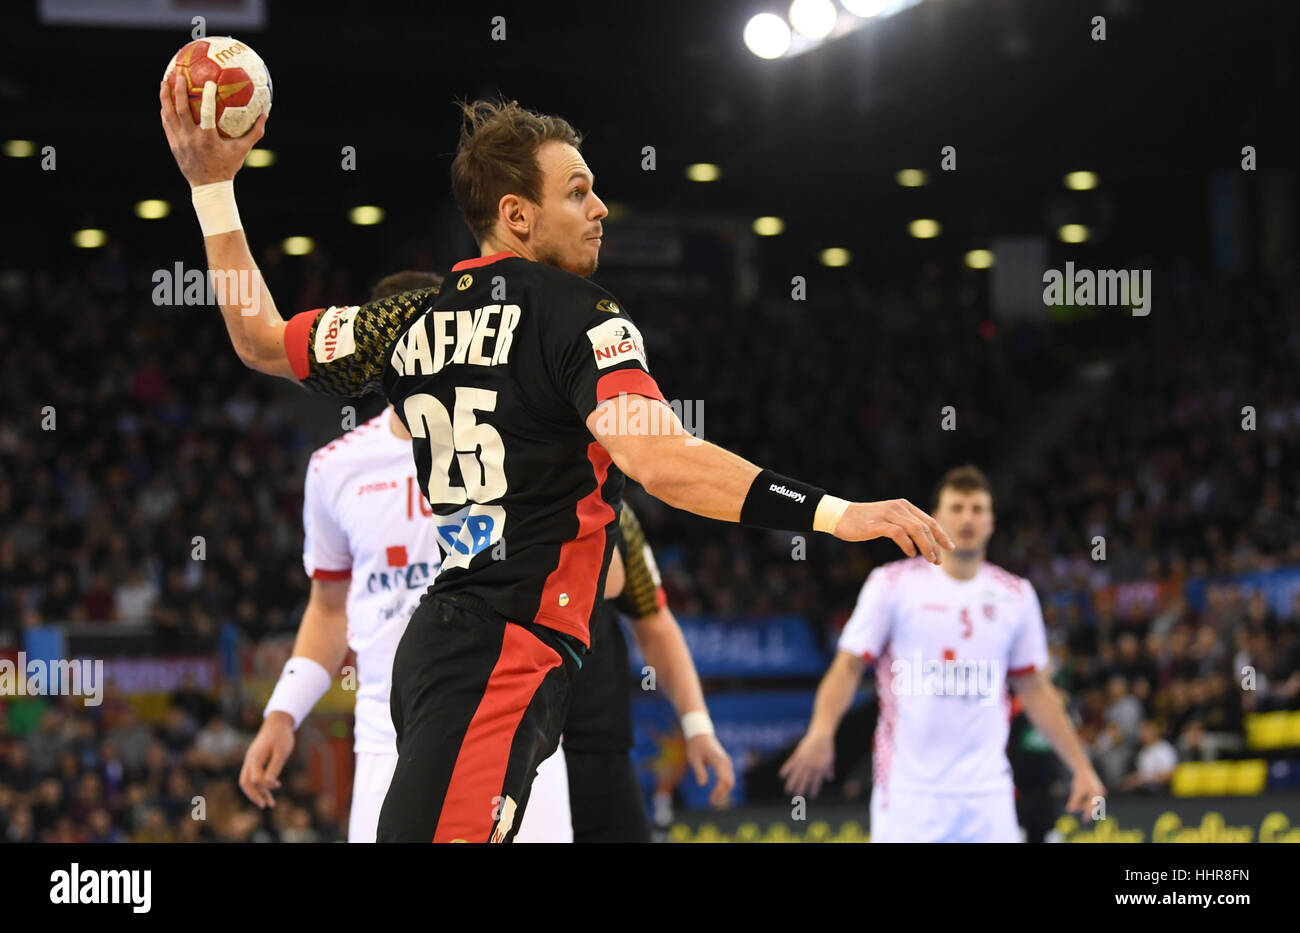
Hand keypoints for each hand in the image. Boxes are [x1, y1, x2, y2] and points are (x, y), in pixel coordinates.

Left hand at [159, 73, 266, 186]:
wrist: (209, 187)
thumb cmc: (227, 167)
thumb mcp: (242, 150)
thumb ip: (254, 132)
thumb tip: (265, 113)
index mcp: (208, 139)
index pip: (207, 114)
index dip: (208, 97)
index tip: (210, 81)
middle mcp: (191, 139)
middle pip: (181, 110)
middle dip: (177, 90)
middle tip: (178, 74)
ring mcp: (180, 142)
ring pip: (168, 115)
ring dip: (165, 97)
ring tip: (164, 81)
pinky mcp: (173, 145)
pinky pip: (167, 124)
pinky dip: (166, 111)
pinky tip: (166, 101)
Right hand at [238, 711, 293, 807]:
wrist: (278, 722)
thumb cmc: (281, 736)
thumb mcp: (282, 752)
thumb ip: (274, 768)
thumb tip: (269, 785)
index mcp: (255, 758)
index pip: (255, 779)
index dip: (266, 786)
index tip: (278, 785)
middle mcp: (250, 760)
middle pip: (245, 783)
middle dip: (254, 796)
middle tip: (265, 806)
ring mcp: (250, 760)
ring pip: (247, 781)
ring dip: (257, 793)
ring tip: (270, 803)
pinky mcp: (254, 760)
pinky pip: (252, 776)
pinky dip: (258, 785)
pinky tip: (269, 790)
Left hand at [685, 733, 734, 806]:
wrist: (700, 734)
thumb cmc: (695, 746)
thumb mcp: (694, 759)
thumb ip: (699, 771)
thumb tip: (703, 784)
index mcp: (719, 760)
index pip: (723, 780)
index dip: (718, 791)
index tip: (711, 799)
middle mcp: (726, 762)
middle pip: (729, 782)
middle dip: (722, 793)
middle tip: (712, 802)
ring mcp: (727, 762)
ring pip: (730, 780)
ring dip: (724, 791)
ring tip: (713, 799)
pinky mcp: (725, 763)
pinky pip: (728, 777)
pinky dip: (724, 786)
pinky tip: (716, 791)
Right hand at [778, 731, 834, 798]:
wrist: (821, 735)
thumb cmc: (827, 747)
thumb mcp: (830, 760)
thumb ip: (829, 769)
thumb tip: (830, 779)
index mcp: (820, 768)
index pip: (817, 782)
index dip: (814, 789)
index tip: (812, 797)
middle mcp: (811, 766)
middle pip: (805, 780)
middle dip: (801, 788)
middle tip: (797, 797)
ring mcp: (804, 761)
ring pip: (797, 774)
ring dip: (792, 783)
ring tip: (788, 791)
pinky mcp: (798, 754)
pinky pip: (791, 763)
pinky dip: (786, 769)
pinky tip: (781, 776)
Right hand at [833, 499, 953, 563]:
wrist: (840, 516)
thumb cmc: (863, 521)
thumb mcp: (887, 520)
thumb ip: (903, 526)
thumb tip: (919, 542)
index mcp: (904, 506)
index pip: (929, 521)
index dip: (941, 535)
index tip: (950, 548)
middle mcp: (899, 507)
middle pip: (925, 527)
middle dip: (936, 545)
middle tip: (939, 561)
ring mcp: (889, 514)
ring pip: (916, 530)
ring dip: (926, 547)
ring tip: (930, 560)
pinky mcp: (879, 523)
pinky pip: (899, 534)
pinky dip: (908, 545)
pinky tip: (910, 553)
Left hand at [1067, 767, 1106, 820]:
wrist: (1083, 769)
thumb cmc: (1080, 780)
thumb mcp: (1076, 791)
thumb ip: (1074, 801)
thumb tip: (1070, 810)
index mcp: (1096, 793)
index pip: (1092, 807)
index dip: (1088, 814)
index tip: (1084, 820)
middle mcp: (1101, 794)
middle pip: (1093, 805)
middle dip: (1085, 808)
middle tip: (1077, 809)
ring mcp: (1101, 793)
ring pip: (1093, 803)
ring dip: (1085, 804)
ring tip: (1076, 800)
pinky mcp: (1098, 792)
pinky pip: (1093, 800)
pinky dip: (1087, 801)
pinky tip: (1081, 797)